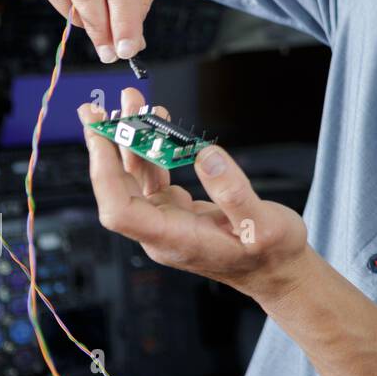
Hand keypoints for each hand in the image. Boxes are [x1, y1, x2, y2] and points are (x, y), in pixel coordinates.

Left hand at [78, 87, 310, 303]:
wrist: (277, 270)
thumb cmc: (271, 255)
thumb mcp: (263, 225)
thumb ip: (233, 192)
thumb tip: (204, 155)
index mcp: (174, 239)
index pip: (119, 209)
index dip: (105, 173)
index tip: (101, 136)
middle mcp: (161, 231)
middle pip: (117, 189)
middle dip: (108, 147)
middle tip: (99, 110)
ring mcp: (167, 220)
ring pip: (133, 179)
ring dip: (129, 141)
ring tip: (131, 105)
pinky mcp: (177, 210)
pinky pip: (154, 177)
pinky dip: (151, 150)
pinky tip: (155, 126)